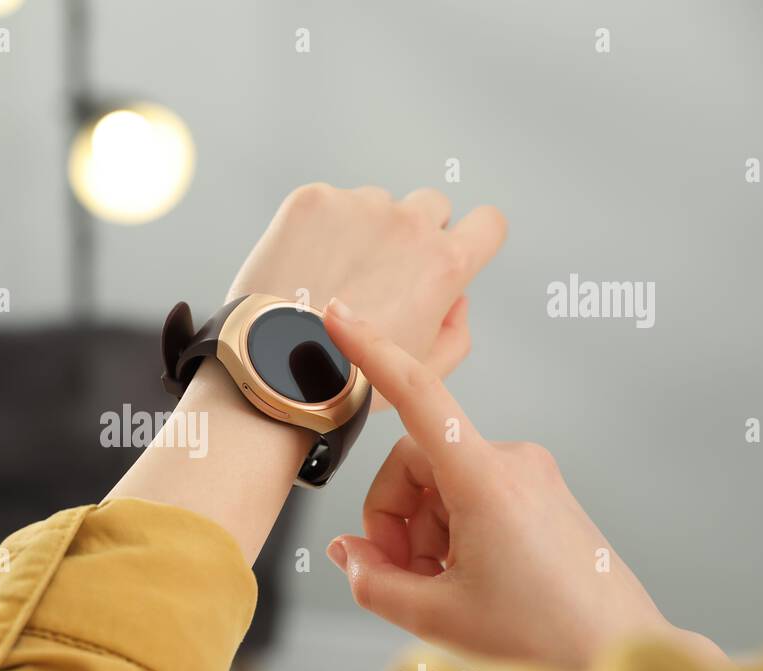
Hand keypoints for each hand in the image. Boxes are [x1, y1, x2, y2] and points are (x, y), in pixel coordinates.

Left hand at [227, 183, 506, 409]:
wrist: (274, 366)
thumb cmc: (347, 378)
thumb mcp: (424, 373)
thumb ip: (456, 331)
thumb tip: (457, 298)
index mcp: (446, 263)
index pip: (488, 223)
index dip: (472, 238)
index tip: (450, 250)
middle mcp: (410, 223)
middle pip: (430, 207)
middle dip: (412, 235)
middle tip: (377, 276)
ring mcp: (360, 206)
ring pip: (377, 204)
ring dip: (363, 231)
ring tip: (330, 278)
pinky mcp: (314, 201)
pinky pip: (331, 204)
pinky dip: (320, 229)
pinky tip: (303, 267)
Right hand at [322, 298, 726, 669]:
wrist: (622, 656)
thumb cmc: (547, 638)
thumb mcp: (436, 616)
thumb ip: (373, 580)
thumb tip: (347, 554)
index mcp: (485, 480)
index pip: (417, 396)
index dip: (372, 352)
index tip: (340, 319)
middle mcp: (512, 463)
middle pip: (413, 462)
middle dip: (394, 518)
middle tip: (400, 575)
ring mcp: (531, 476)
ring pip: (438, 482)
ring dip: (422, 531)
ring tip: (440, 588)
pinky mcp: (540, 492)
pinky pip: (470, 493)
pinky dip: (450, 530)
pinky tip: (464, 578)